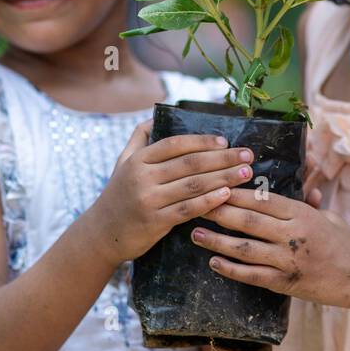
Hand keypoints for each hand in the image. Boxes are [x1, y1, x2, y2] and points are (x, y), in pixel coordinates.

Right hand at [93, 122, 256, 264]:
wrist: (101, 234)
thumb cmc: (118, 195)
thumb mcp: (122, 163)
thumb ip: (139, 138)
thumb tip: (154, 115)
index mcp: (138, 160)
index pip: (175, 144)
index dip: (202, 141)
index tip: (226, 140)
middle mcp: (142, 177)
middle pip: (190, 163)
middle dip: (223, 157)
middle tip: (247, 154)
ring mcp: (149, 200)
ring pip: (193, 185)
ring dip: (223, 177)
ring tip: (245, 173)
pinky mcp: (155, 222)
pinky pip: (188, 209)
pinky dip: (209, 200)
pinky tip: (227, 194)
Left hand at [188, 184, 349, 309]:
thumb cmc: (346, 244)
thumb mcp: (328, 216)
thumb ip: (307, 202)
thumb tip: (298, 184)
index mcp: (302, 213)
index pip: (262, 199)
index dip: (235, 192)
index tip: (214, 185)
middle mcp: (293, 235)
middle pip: (248, 220)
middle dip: (219, 212)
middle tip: (195, 205)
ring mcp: (288, 260)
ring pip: (245, 248)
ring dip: (217, 240)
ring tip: (195, 233)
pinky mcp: (286, 283)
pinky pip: (252, 276)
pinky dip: (231, 269)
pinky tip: (214, 262)